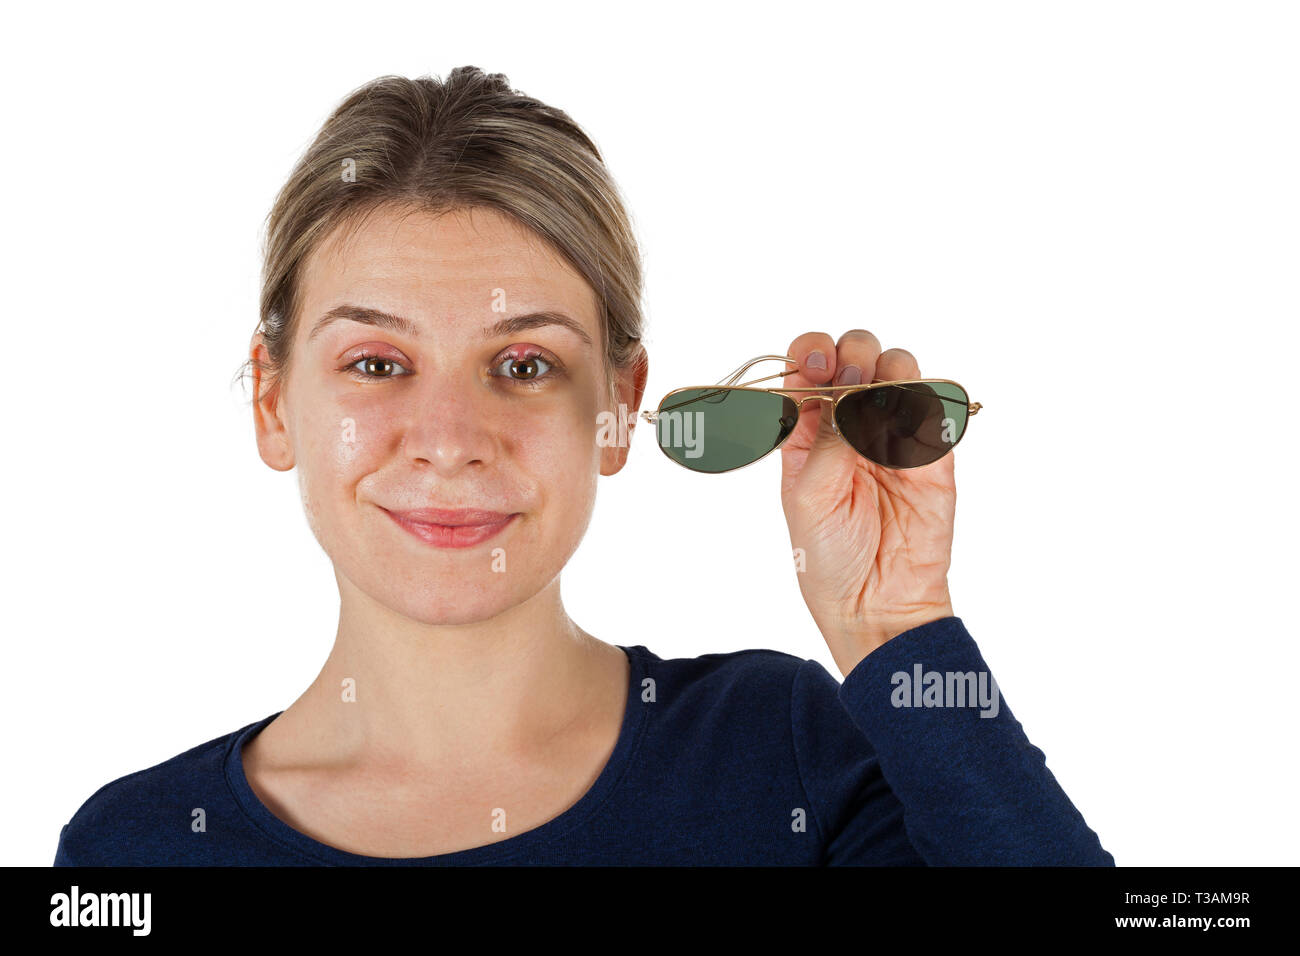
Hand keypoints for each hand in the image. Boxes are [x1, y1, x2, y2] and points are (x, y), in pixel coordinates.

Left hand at [779, 330, 956, 676]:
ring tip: (880, 406)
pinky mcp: (932, 450)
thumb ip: (826, 442)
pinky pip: (935, 405)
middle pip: (855, 355)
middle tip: (853, 379)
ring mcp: (893, 431)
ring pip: (899, 368)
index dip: (810, 352)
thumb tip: (847, 393)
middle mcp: (848, 421)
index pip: (806, 366)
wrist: (877, 601)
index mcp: (805, 428)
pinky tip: (907, 436)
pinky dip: (923, 404)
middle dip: (854, 353)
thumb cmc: (828, 556)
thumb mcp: (809, 497)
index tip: (816, 363)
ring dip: (891, 369)